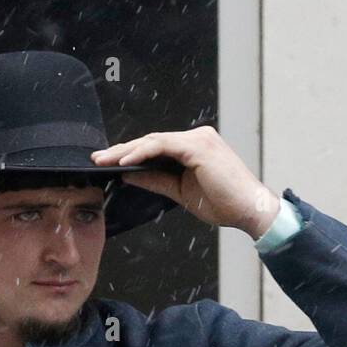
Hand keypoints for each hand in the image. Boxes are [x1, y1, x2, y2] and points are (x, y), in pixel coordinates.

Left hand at [91, 125, 280, 238]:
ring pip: (154, 141)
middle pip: (151, 141)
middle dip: (121, 151)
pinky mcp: (198, 146)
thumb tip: (129, 175)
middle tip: (97, 159)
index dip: (130, 154)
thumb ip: (156, 180)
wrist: (249, 209)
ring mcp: (198, 139)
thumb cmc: (223, 203)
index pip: (156, 147)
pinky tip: (124, 162)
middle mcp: (196, 137)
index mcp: (194, 147)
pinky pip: (163, 146)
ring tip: (104, 160)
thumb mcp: (180, 192)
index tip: (108, 163)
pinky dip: (142, 153)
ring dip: (126, 151)